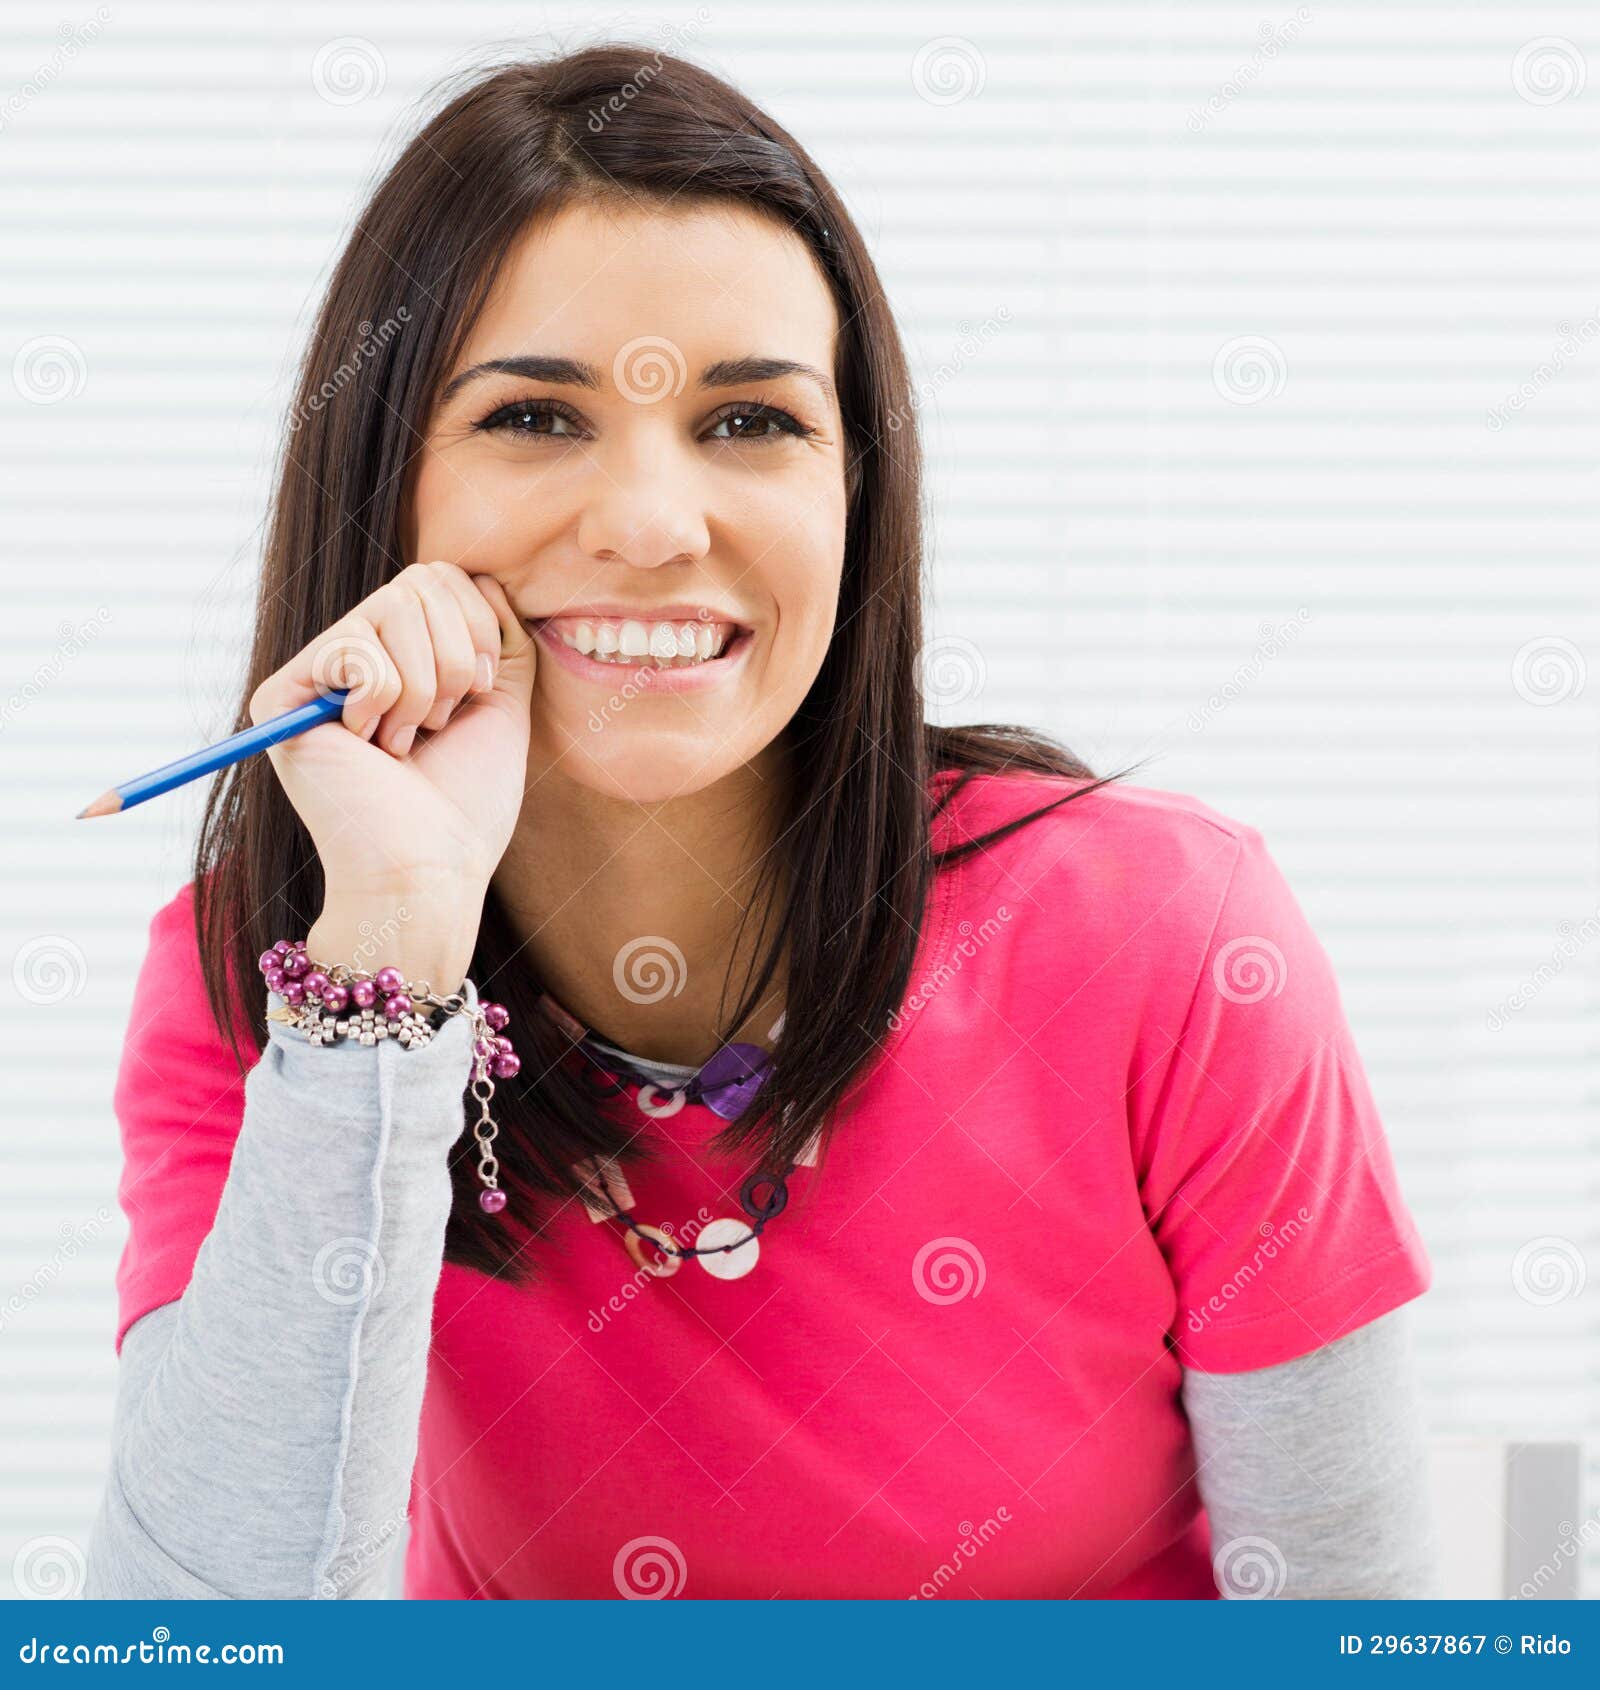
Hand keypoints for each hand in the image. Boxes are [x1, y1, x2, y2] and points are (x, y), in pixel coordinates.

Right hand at [249, 562, 535, 903]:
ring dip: (423, 687)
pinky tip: (368, 747)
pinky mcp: (281, 695)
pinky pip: (356, 648)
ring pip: (392, 607)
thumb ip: (497, 636)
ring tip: (405, 742)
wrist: (430, 868)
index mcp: (401, 655)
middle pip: (420, 580)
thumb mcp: (500, 703)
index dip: (478, 626)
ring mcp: (314, 673)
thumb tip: (482, 576)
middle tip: (437, 725)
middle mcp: (353, 655)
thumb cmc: (466, 801)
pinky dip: (383, 701)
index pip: (441, 576)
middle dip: (455, 658)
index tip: (479, 692)